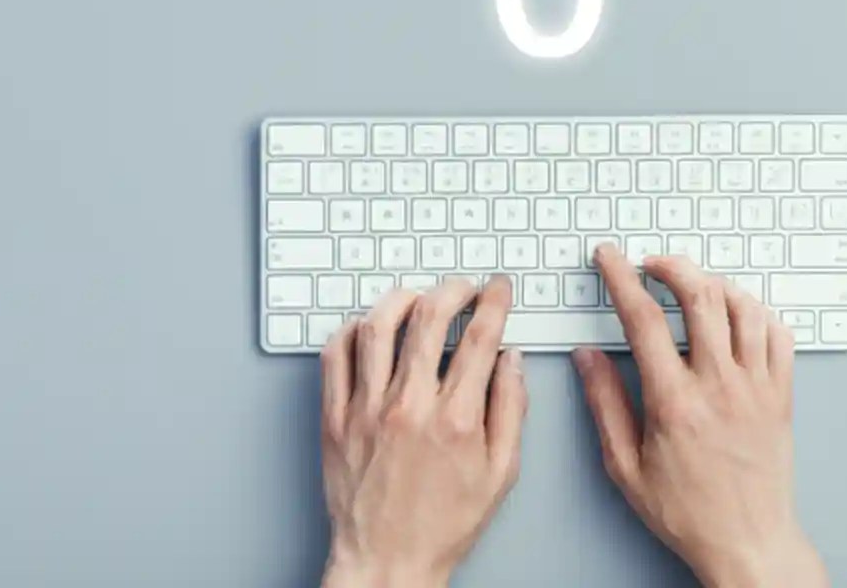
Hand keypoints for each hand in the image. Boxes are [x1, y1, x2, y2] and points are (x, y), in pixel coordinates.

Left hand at [319, 276, 526, 587]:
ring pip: (377, 326)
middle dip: (454, 288)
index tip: (497, 289)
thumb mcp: (500, 473)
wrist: (386, 563)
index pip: (480, 337)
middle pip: (429, 317)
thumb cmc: (442, 525)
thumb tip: (512, 361)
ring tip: (417, 296)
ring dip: (402, 298)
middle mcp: (409, 407)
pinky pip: (335, 357)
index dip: (493, 301)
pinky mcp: (335, 419)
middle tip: (463, 286)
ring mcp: (366, 410)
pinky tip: (369, 328)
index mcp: (456, 420)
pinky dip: (351, 330)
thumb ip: (511, 410)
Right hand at [574, 245, 827, 587]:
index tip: (610, 259)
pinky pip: (778, 334)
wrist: (747, 541)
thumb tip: (587, 358)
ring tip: (694, 284)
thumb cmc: (688, 512)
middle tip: (653, 262)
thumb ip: (604, 404)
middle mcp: (719, 386)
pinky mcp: (781, 396)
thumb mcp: (625, 466)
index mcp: (674, 402)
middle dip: (672, 266)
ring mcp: (756, 387)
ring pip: (743, 307)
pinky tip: (739, 315)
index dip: (621, 277)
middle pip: (700, 296)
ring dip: (715, 283)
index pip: (643, 318)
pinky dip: (757, 312)